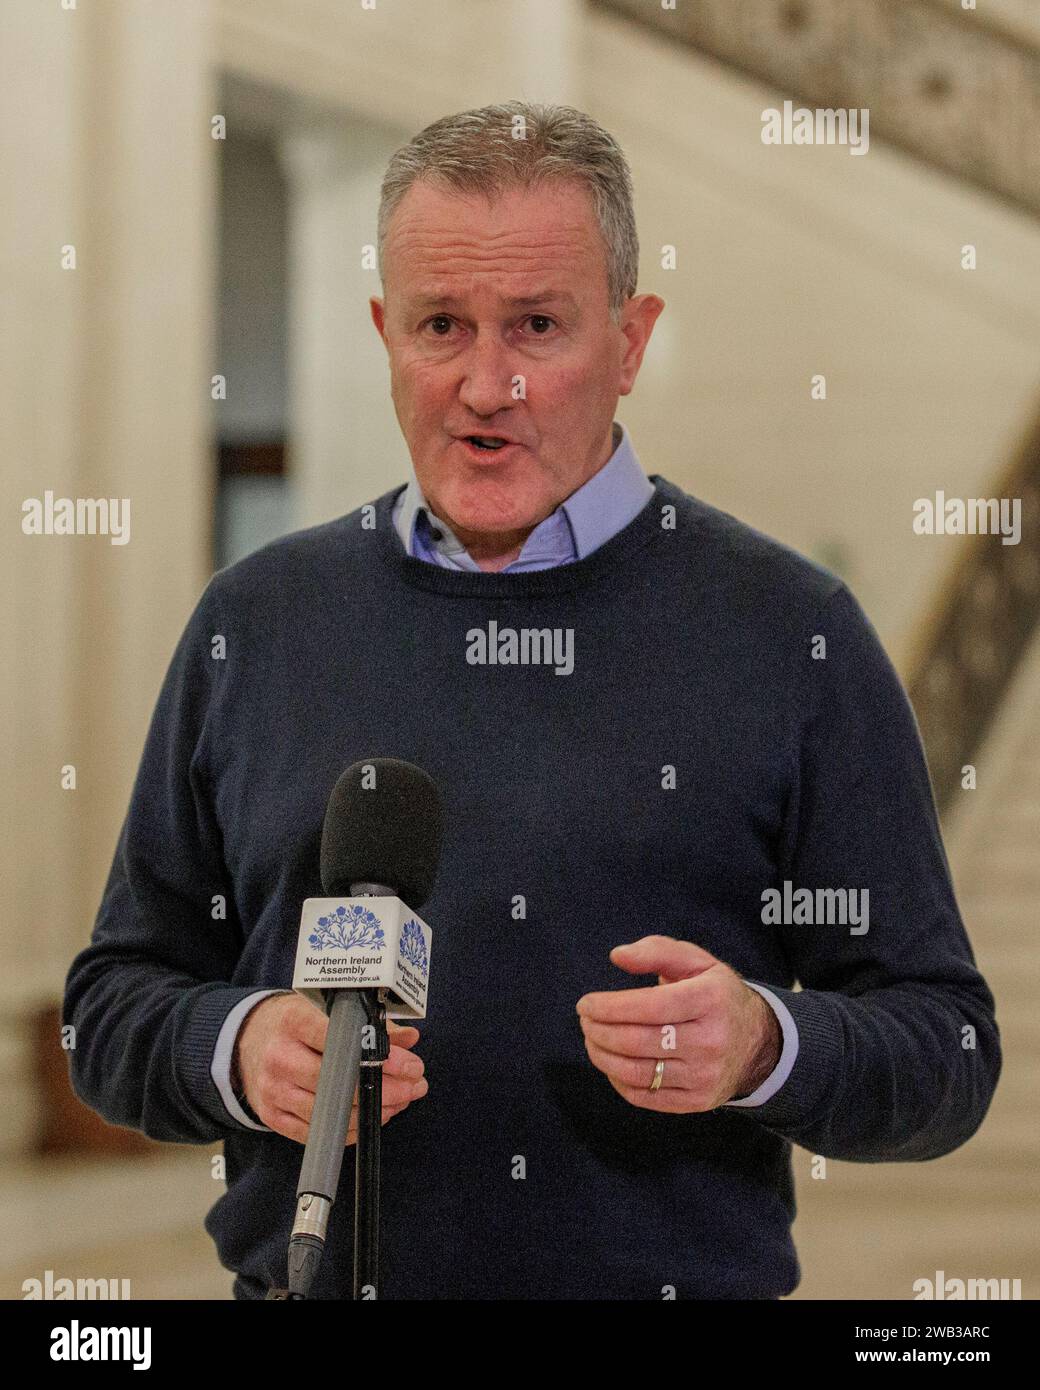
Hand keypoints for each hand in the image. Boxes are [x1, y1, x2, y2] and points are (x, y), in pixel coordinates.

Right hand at [233, 993, 427, 1143]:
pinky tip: (372, 1118)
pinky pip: (317, 1133)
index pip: (343, 1041)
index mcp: (294, 1021)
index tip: (410, 1065)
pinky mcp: (273, 1116)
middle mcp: (281, 1057)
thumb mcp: (324, 1010)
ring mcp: (274, 1090)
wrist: (244, 1041)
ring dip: (373, 1112)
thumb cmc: (292, 1023)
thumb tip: (409, 1038)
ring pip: (331, 1113)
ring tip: (400, 1102)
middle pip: (339, 1083)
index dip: (381, 1056)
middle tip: (415, 1086)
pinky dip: (350, 1130)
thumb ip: (368, 1024)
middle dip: (386, 1089)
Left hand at [576, 935, 781, 1111]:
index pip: (649, 1007)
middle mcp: (711, 1041)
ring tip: (591, 1039)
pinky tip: (611, 1063)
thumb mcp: (696, 961)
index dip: (609, 1007)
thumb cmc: (716, 995)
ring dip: (602, 1056)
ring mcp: (705, 1076)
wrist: (758, 1042)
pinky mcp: (698, 1102)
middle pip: (637, 1042)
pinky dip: (618, 1080)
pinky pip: (646, 1097)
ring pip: (638, 1073)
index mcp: (711, 1000)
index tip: (585, 1004)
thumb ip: (656, 951)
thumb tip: (617, 956)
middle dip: (599, 1031)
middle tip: (585, 1020)